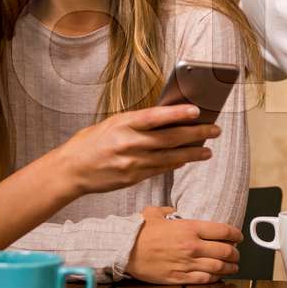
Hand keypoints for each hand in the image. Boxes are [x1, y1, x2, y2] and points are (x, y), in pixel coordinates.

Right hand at [55, 104, 220, 196]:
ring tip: (208, 150)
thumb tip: (167, 117)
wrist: (71, 170)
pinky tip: (187, 160)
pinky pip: (160, 169)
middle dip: (196, 134)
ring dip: (192, 153)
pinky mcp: (133, 177)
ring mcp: (132, 162)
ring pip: (170, 157)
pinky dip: (175, 163)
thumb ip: (137, 122)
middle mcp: (129, 143)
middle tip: (215, 130)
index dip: (177, 114)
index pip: (155, 117)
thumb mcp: (111, 123)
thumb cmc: (91, 142)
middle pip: (169, 138)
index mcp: (123, 124)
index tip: (197, 111)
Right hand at [125, 206, 242, 283]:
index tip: (239, 237)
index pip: (223, 231)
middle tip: (237, 254)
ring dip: (230, 267)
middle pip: (225, 251)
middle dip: (235, 253)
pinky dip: (215, 278)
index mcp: (189, 228)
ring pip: (218, 267)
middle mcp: (192, 246)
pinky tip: (217, 276)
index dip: (235, 234)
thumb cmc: (138, 232)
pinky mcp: (180, 277)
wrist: (125, 250)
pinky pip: (204, 279)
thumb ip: (168, 210)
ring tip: (233, 267)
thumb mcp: (154, 213)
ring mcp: (187, 263)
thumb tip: (173, 210)